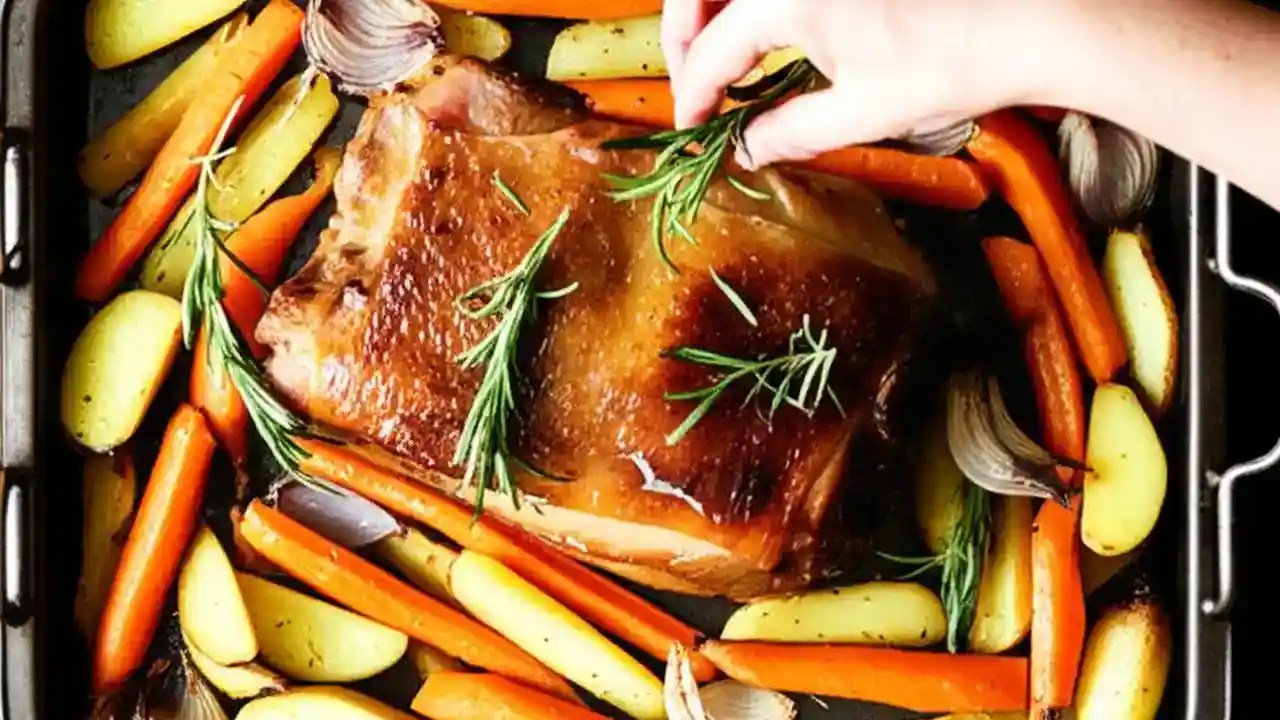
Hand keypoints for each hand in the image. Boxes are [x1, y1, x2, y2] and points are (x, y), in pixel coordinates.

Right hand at [661, 0, 1056, 168]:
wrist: (1034, 19)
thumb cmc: (950, 65)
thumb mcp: (861, 113)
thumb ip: (790, 131)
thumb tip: (747, 149)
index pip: (710, 50)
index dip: (692, 94)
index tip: (690, 126)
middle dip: (683, 37)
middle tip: (692, 86)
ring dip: (714, 15)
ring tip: (721, 59)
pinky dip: (755, 5)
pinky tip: (765, 32)